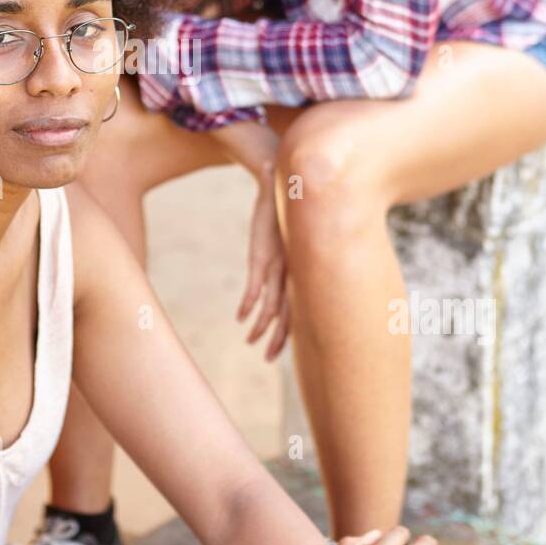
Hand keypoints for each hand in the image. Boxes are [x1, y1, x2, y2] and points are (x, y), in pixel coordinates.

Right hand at [236, 160, 290, 359]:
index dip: (292, 332)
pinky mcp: (262, 254)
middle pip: (289, 313)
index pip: (300, 309)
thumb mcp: (293, 237)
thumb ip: (294, 255)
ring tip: (251, 342)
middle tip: (269, 359)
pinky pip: (255, 286)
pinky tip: (242, 317)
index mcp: (303, 270)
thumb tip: (293, 271)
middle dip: (279, 339)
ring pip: (272, 304)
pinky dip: (249, 304)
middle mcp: (293, 271)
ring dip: (261, 326)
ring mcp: (278, 264)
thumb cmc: (287, 211)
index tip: (283, 350)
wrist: (278, 184)